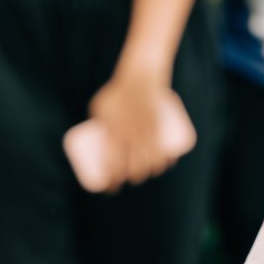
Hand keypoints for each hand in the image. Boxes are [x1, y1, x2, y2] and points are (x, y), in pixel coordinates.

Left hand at [87, 72, 180, 189]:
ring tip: (144, 173)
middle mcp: (132, 136)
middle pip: (134, 168)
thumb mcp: (100, 106)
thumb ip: (98, 123)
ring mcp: (147, 132)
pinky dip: (167, 160)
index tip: (110, 187)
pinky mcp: (160, 126)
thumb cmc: (116, 91)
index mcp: (114, 134)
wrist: (140, 75)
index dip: (111, 182)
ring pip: (152, 162)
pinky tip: (164, 166)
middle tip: (126, 178)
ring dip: (149, 172)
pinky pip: (166, 147)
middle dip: (131, 179)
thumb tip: (96, 138)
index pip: (113, 166)